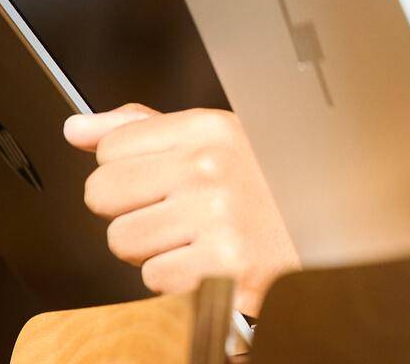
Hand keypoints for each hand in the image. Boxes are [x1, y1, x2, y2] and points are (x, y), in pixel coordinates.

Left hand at [65, 104, 300, 314]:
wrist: (333, 233)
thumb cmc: (270, 189)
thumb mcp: (219, 143)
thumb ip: (145, 131)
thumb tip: (77, 128)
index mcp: (211, 129)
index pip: (112, 146)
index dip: (129, 170)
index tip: (162, 179)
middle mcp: (212, 166)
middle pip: (102, 192)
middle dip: (129, 211)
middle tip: (175, 214)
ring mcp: (216, 216)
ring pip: (122, 240)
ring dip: (152, 249)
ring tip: (197, 240)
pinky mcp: (220, 265)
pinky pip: (153, 278)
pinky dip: (178, 281)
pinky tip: (211, 264)